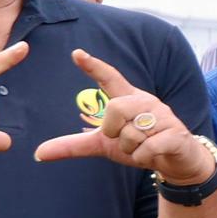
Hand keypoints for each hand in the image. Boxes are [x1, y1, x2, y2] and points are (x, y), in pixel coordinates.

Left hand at [39, 49, 216, 186]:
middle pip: (114, 109)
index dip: (93, 67)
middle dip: (113, 132)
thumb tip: (38, 154)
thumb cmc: (141, 147)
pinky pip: (147, 148)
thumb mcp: (104, 146)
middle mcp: (146, 102)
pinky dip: (144, 158)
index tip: (76, 53)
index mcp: (128, 99)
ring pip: (130, 133)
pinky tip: (154, 156)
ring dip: (131, 149)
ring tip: (143, 148)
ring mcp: (163, 117)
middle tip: (126, 140)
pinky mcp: (175, 134)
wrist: (178, 163)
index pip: (109, 78)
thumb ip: (74, 145)